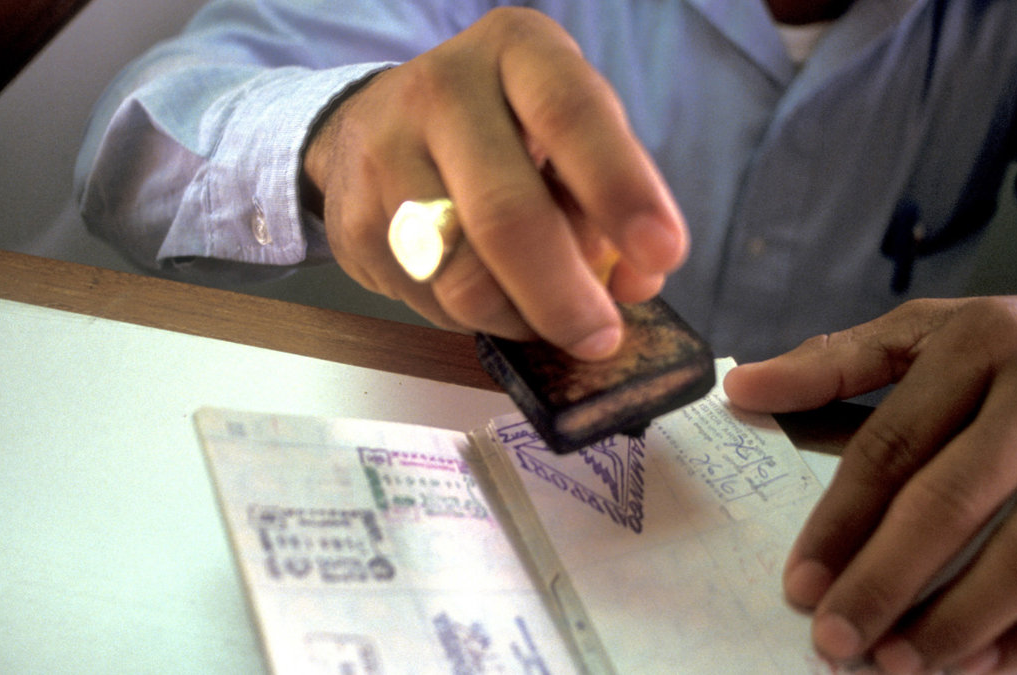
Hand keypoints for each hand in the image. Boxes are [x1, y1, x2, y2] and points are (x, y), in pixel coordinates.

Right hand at [302, 8, 686, 359]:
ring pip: (462, 276)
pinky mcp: (354, 220)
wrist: (374, 126)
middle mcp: (443, 90)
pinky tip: (490, 294)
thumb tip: (634, 286)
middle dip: (565, 294)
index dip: (621, 189)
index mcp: (516, 51)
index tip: (662, 254)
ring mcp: (386, 154)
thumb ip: (609, 200)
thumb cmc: (501, 131)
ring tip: (546, 314)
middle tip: (601, 337)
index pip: (571, 115)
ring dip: (520, 317)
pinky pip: (430, 300)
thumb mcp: (565, 135)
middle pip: (507, 213)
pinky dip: (476, 318)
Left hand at [724, 280, 1016, 671]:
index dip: (841, 519)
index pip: (894, 444)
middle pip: (956, 499)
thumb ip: (837, 362)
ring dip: (963, 617)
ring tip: (900, 661)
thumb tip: (742, 388)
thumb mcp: (931, 330)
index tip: (800, 583)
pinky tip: (980, 661)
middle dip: (887, 579)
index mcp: (980, 345)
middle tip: (837, 638)